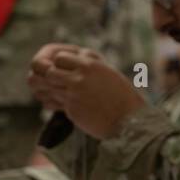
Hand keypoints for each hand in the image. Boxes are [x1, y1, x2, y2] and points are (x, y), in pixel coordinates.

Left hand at [28, 45, 145, 139]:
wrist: (130, 121)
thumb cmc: (123, 97)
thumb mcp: (108, 74)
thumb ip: (88, 68)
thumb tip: (74, 64)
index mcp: (90, 65)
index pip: (60, 58)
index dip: (60, 64)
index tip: (66, 71)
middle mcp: (79, 78)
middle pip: (49, 72)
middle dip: (52, 78)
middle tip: (60, 84)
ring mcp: (73, 95)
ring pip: (50, 88)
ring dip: (55, 92)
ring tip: (66, 96)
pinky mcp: (72, 110)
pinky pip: (56, 104)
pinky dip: (60, 105)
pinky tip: (72, 108)